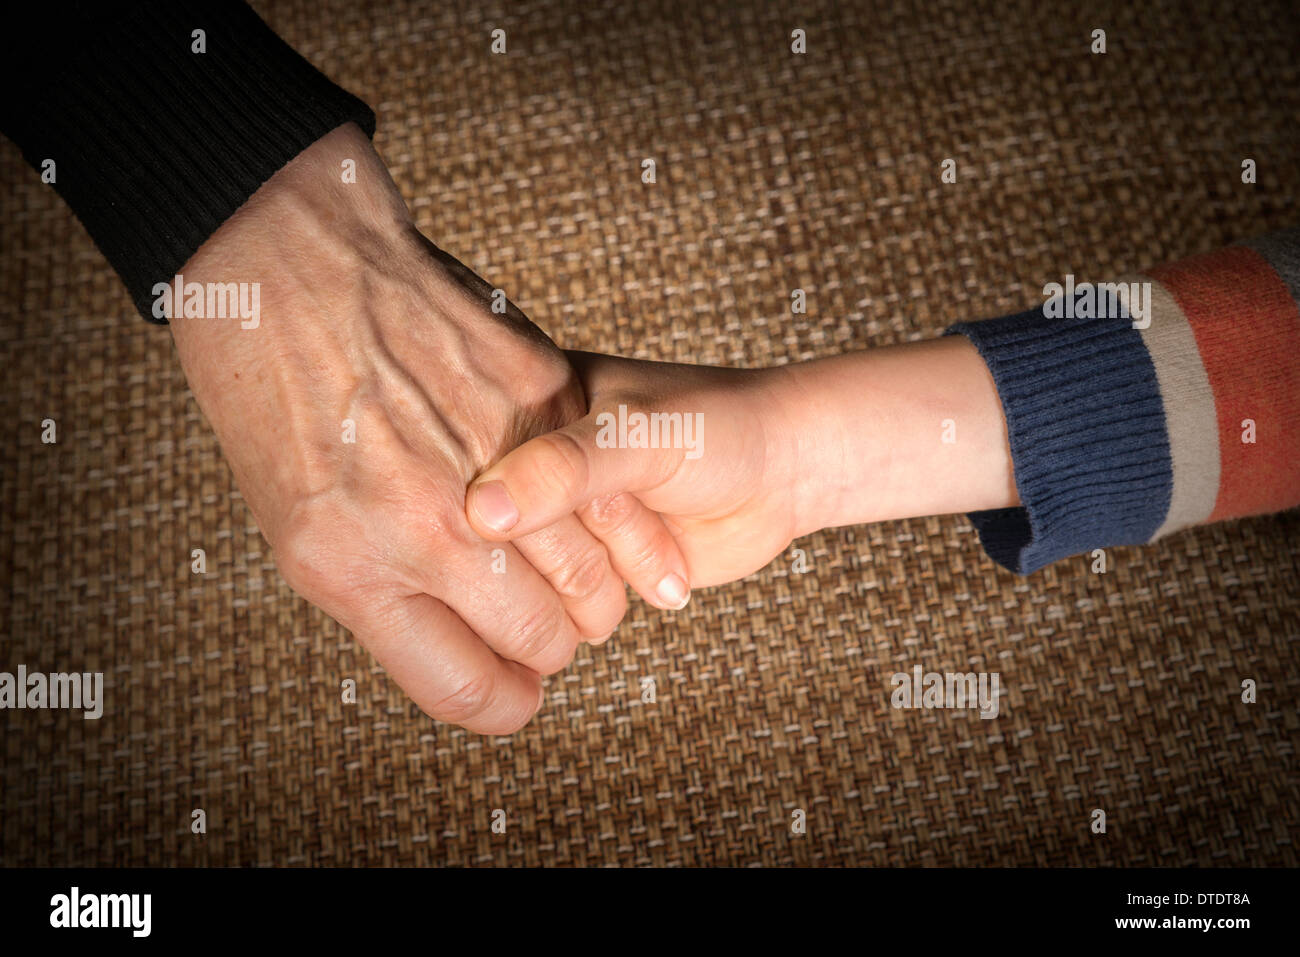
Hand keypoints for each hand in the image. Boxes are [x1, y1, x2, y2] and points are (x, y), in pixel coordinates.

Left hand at [170, 124, 632, 732]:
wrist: (288, 261)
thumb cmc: (277, 394)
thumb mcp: (296, 522)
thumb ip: (384, 591)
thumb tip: (463, 637)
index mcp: (351, 568)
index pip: (467, 688)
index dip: (505, 702)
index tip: (516, 690)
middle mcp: (427, 523)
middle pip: (542, 639)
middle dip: (552, 643)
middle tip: (547, 618)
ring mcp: (490, 457)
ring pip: (591, 576)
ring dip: (594, 587)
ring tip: (575, 568)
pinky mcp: (539, 392)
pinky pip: (606, 485)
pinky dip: (612, 511)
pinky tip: (595, 507)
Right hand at [464, 340, 1017, 592]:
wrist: (788, 469)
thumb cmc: (720, 427)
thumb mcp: (639, 435)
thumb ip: (564, 468)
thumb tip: (484, 511)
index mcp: (528, 400)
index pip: (472, 467)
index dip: (508, 502)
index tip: (569, 505)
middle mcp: (534, 459)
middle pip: (499, 535)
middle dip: (573, 544)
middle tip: (634, 516)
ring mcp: (560, 514)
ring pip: (533, 578)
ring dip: (598, 577)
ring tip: (659, 540)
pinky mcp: (588, 559)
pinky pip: (567, 603)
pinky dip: (608, 600)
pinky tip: (660, 570)